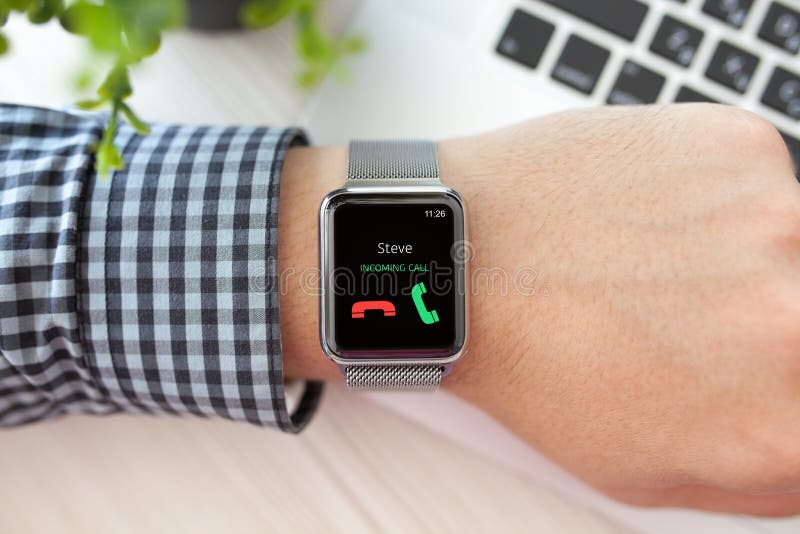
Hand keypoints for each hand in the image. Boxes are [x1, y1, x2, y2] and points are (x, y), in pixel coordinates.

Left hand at [439, 105, 799, 515]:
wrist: (459, 260)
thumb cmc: (528, 364)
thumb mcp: (645, 471)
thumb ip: (760, 471)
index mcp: (779, 423)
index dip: (776, 382)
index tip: (746, 366)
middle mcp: (795, 321)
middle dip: (757, 319)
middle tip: (688, 312)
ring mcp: (773, 221)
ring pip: (789, 243)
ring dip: (740, 256)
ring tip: (652, 262)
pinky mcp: (739, 146)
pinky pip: (755, 180)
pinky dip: (711, 198)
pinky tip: (642, 215)